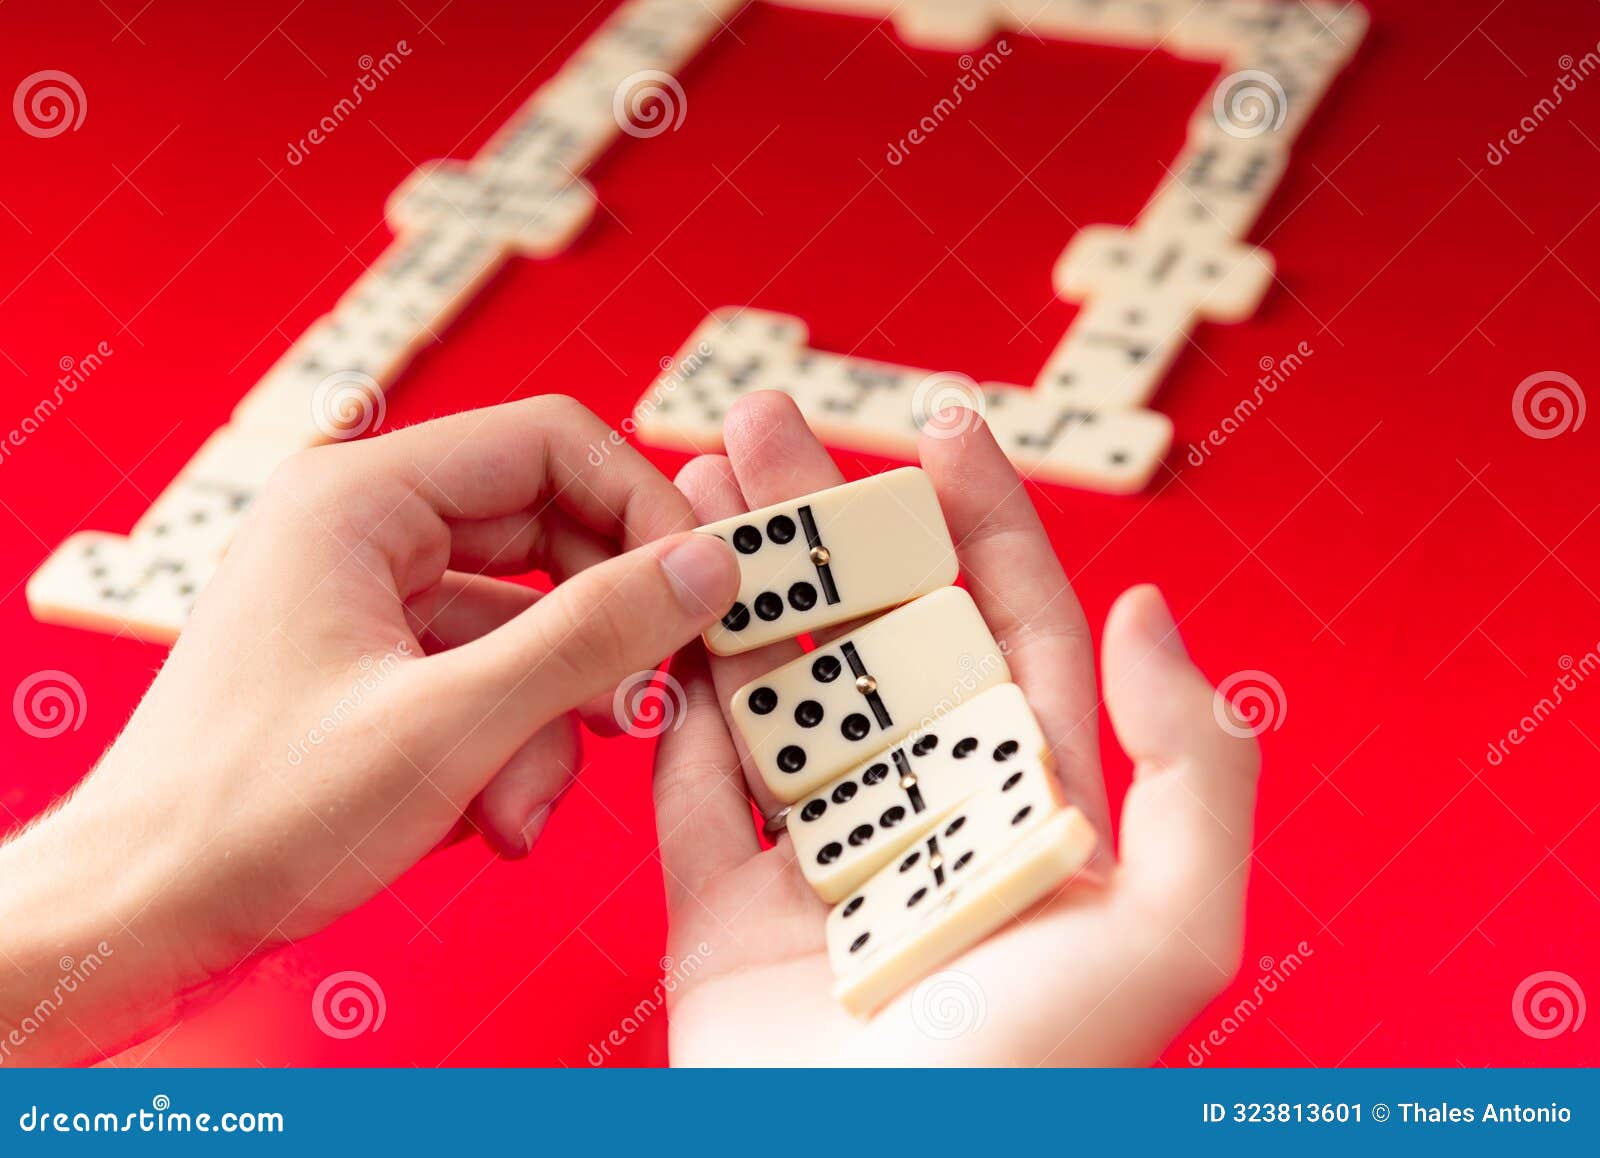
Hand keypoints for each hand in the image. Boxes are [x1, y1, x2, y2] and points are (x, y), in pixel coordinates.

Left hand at [0, 396, 738, 1064]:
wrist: (143, 917)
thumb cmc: (253, 814)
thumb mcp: (452, 724)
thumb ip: (593, 635)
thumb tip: (709, 566)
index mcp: (361, 495)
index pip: (552, 442)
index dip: (643, 510)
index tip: (703, 590)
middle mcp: (366, 525)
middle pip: (551, 531)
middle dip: (602, 632)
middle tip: (643, 704)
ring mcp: (371, 595)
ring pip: (529, 618)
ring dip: (553, 714)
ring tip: (525, 804)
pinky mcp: (380, 662)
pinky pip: (489, 673)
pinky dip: (511, 742)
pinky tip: (492, 816)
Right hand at [653, 393, 1260, 1065]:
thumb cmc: (1033, 1079)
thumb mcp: (1172, 928)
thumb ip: (1193, 768)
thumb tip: (1150, 607)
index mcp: (1025, 802)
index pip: (1007, 624)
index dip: (978, 519)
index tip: (937, 424)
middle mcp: (925, 814)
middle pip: (870, 633)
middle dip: (823, 521)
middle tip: (764, 420)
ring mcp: (818, 859)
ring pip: (773, 689)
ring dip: (737, 586)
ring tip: (689, 485)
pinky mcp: (721, 914)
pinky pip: (690, 790)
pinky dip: (670, 705)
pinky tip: (654, 610)